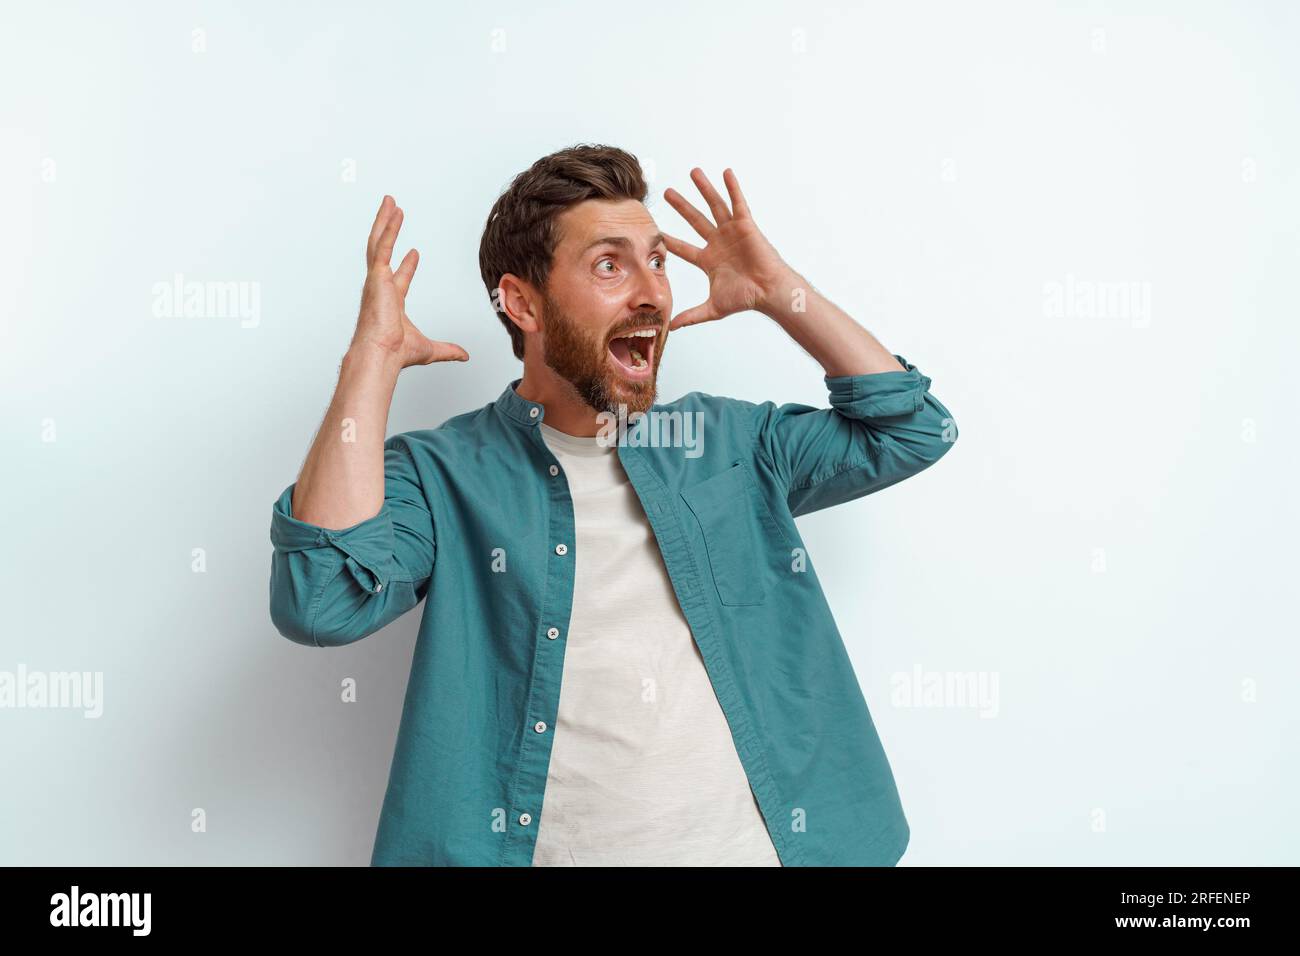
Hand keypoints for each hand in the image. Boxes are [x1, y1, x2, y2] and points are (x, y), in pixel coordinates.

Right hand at [350, 195, 469, 366]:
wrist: (381, 355)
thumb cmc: (396, 354)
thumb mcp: (429, 349)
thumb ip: (448, 350)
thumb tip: (464, 355)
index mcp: (391, 302)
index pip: (400, 278)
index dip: (407, 266)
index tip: (414, 253)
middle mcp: (381, 288)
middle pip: (383, 252)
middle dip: (388, 232)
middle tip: (393, 213)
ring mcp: (376, 280)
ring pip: (378, 242)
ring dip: (384, 221)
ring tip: (390, 202)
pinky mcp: (375, 275)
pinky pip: (381, 245)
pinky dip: (387, 227)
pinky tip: (393, 212)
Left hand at [661, 168, 795, 329]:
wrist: (767, 291)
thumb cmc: (745, 298)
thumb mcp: (713, 307)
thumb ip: (692, 315)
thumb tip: (673, 327)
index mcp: (709, 260)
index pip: (683, 248)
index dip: (669, 241)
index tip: (654, 232)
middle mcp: (718, 242)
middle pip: (695, 220)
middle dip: (681, 206)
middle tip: (666, 192)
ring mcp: (731, 232)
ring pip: (714, 206)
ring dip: (704, 188)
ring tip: (692, 172)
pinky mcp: (746, 225)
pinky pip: (738, 202)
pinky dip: (733, 187)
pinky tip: (726, 172)